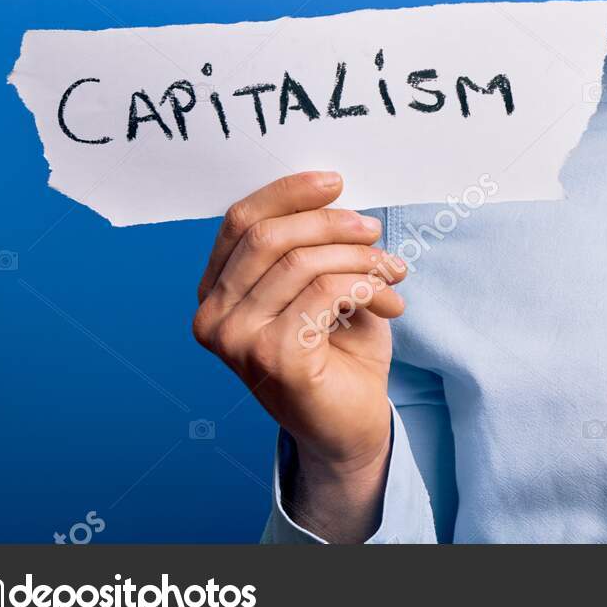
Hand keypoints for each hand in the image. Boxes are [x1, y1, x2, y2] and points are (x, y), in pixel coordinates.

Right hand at [191, 172, 405, 487]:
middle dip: (331, 223)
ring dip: (361, 260)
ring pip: (303, 263)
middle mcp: (213, 317)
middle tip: (375, 232)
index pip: (241, 222)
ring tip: (393, 273)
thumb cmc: (337, 351)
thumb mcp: (322, 285)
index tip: (335, 181)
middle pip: (270, 237)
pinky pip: (326, 293)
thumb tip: (334, 194)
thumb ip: (312, 244)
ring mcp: (237, 341)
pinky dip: (367, 287)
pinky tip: (391, 304)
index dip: (287, 193)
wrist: (351, 425)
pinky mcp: (274, 359)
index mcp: (217, 292)